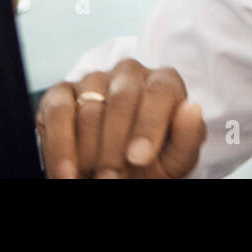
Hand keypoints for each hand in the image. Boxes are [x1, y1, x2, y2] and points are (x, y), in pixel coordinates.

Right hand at [35, 59, 205, 177]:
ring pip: (90, 106)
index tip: (139, 158)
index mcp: (163, 82)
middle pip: (123, 97)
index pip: (161, 92)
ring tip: (93, 178)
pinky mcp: (61, 93)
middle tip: (112, 177)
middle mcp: (129, 73)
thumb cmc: (149, 163)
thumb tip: (192, 109)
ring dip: (90, 151)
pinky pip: (59, 112)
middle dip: (116, 144)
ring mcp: (93, 79)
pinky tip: (67, 172)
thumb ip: (187, 137)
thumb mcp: (174, 159)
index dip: (149, 126)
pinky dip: (60, 146)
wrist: (114, 173)